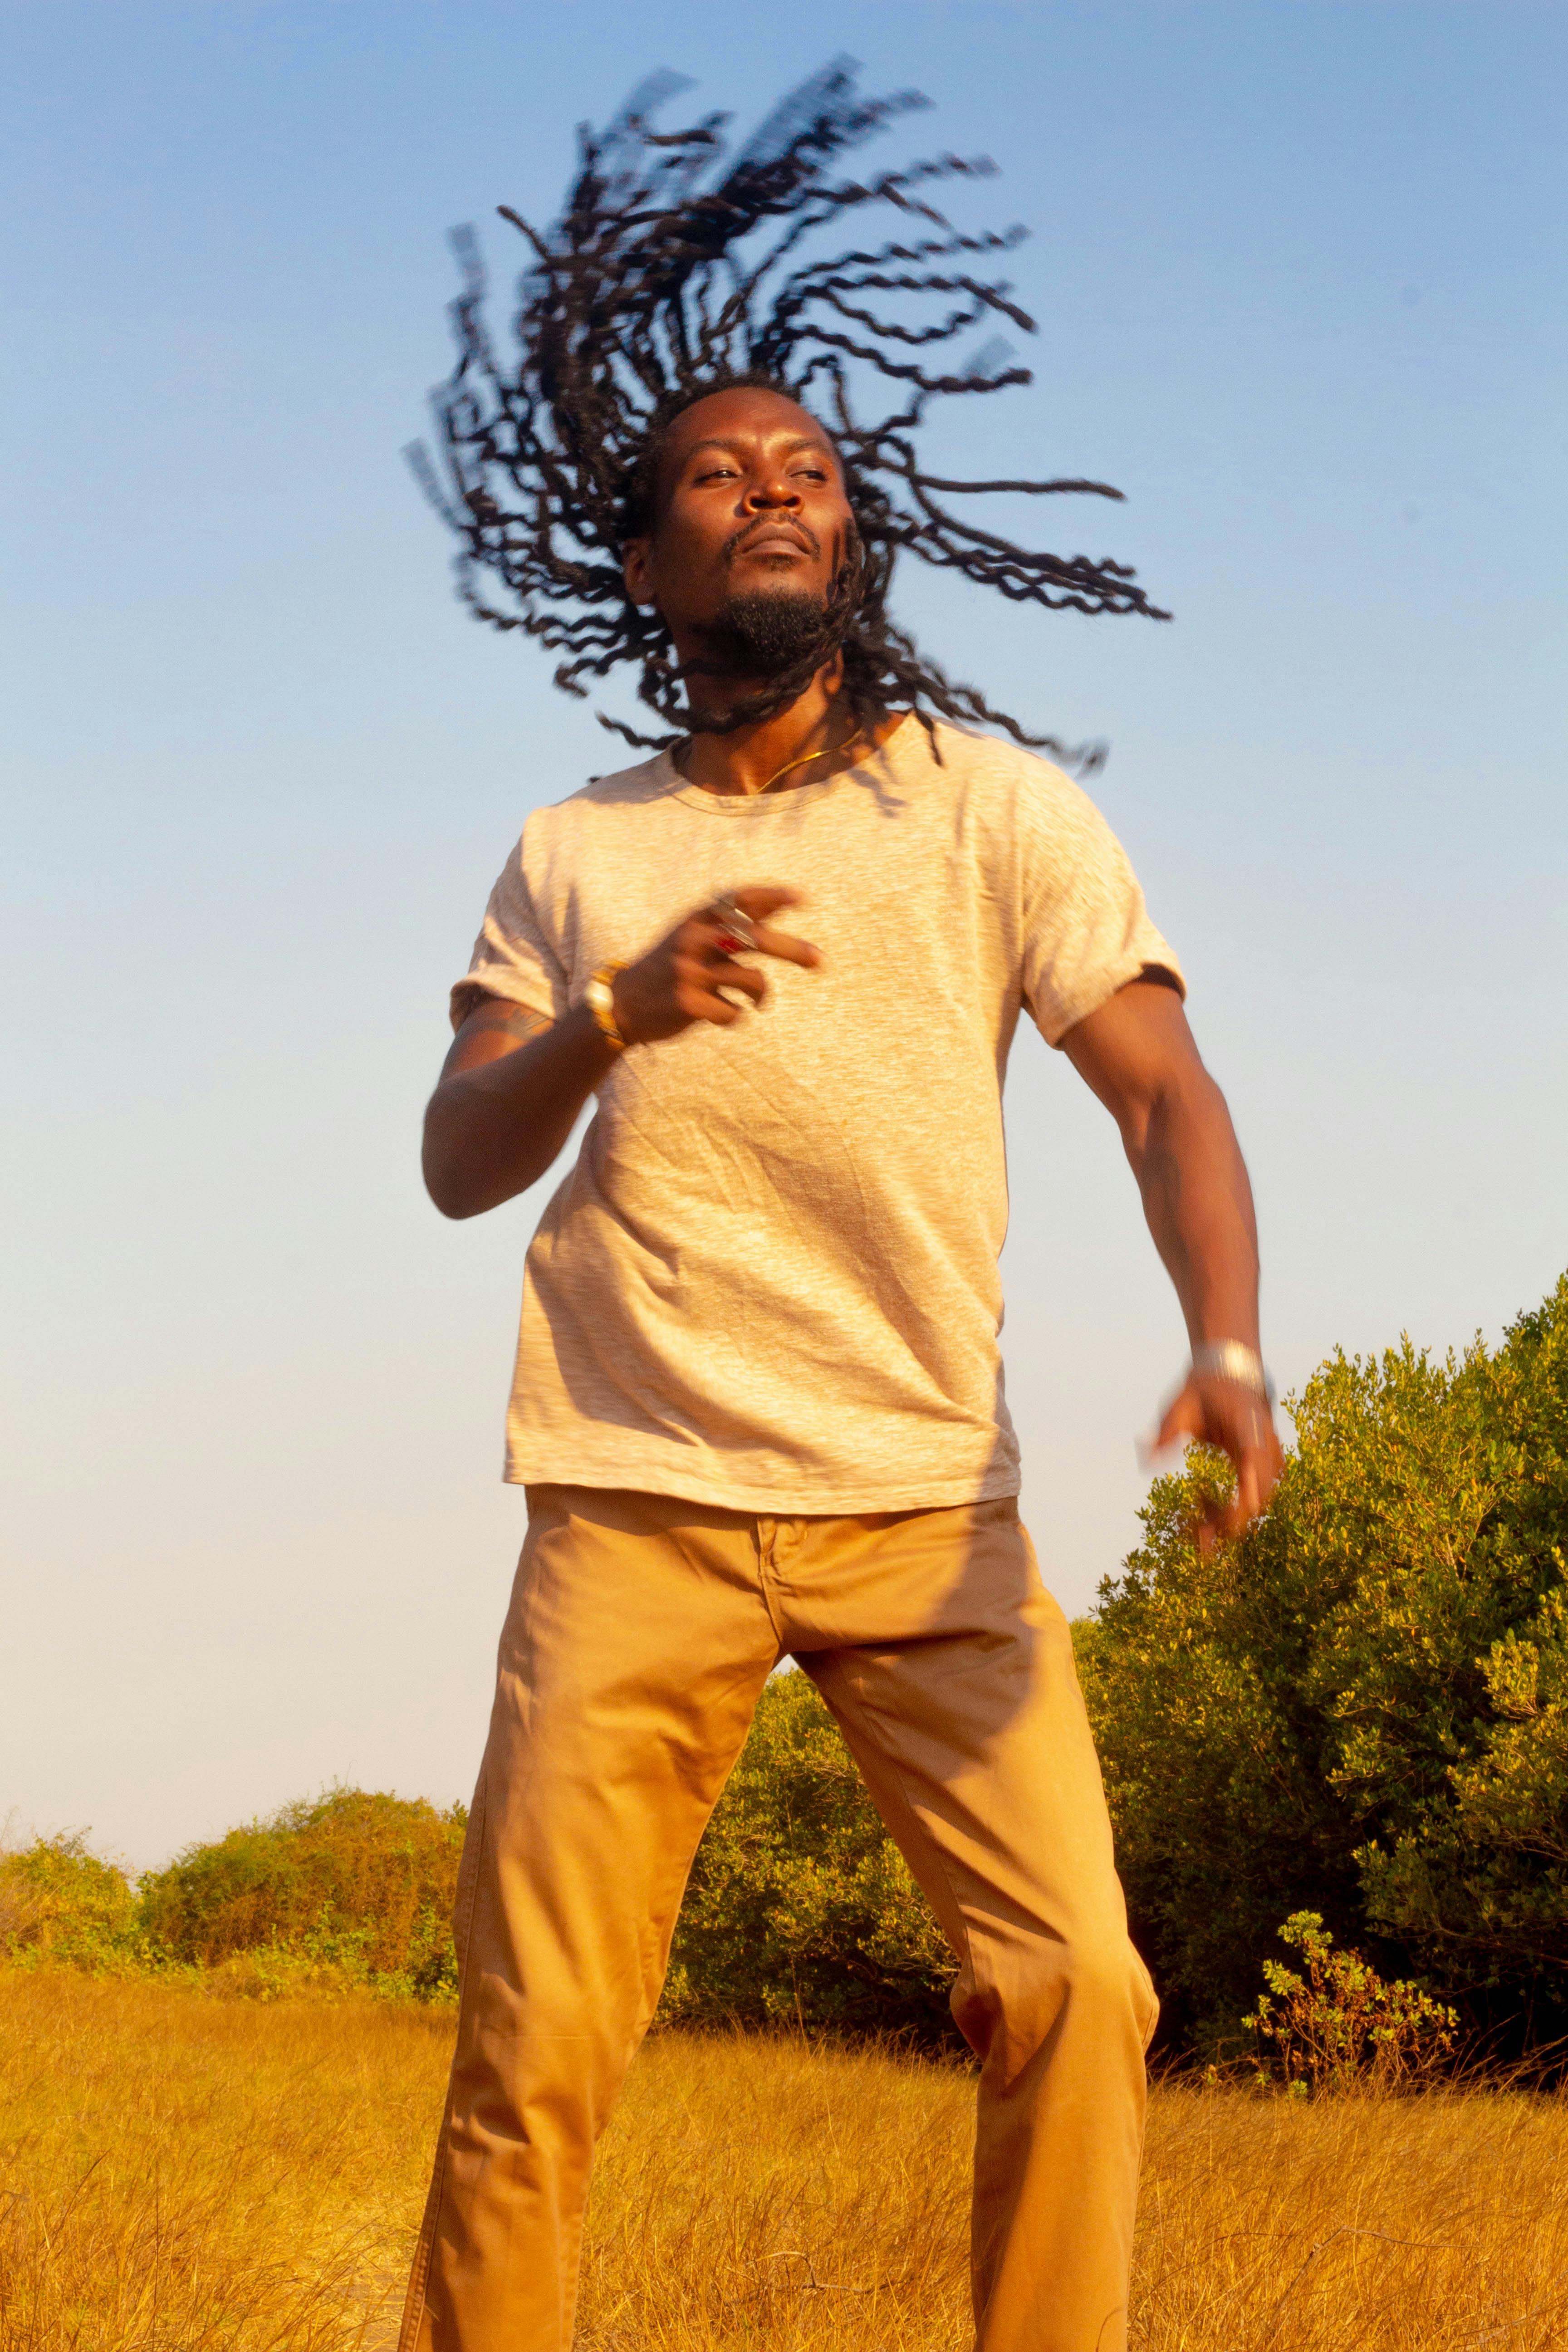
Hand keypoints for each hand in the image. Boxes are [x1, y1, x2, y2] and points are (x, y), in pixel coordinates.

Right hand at [612, 887, 820, 1045]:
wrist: (623, 1003)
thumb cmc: (671, 966)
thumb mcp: (694, 934)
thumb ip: (734, 921)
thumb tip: (788, 898)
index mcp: (696, 918)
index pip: (738, 899)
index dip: (772, 896)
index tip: (803, 899)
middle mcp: (693, 939)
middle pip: (753, 938)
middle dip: (792, 949)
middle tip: (821, 962)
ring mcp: (689, 971)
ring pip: (752, 979)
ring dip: (761, 995)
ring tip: (756, 1002)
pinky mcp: (687, 1003)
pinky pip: (733, 1012)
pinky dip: (735, 1015)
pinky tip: (720, 1014)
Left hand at [1154, 1372, 1283, 1554]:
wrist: (1229, 1378)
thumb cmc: (1203, 1392)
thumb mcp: (1179, 1405)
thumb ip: (1164, 1432)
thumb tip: (1146, 1461)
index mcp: (1247, 1425)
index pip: (1255, 1457)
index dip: (1251, 1484)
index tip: (1242, 1508)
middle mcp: (1265, 1445)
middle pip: (1258, 1494)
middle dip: (1228, 1520)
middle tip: (1192, 1534)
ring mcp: (1270, 1458)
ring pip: (1257, 1503)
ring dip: (1227, 1519)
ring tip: (1191, 1525)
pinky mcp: (1264, 1469)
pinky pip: (1253, 1499)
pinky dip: (1230, 1510)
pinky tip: (1201, 1503)